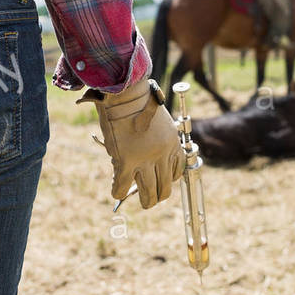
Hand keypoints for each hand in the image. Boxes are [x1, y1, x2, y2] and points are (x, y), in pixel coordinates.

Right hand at [80, 79, 184, 208]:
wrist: (125, 93)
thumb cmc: (137, 102)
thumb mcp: (158, 121)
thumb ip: (157, 141)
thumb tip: (146, 159)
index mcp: (173, 144)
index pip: (177, 172)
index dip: (168, 180)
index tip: (161, 180)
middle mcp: (162, 155)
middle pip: (165, 187)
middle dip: (158, 196)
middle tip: (150, 198)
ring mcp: (145, 160)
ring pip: (149, 193)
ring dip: (145, 201)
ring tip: (140, 202)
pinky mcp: (126, 161)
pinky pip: (123, 187)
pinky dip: (119, 192)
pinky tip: (117, 192)